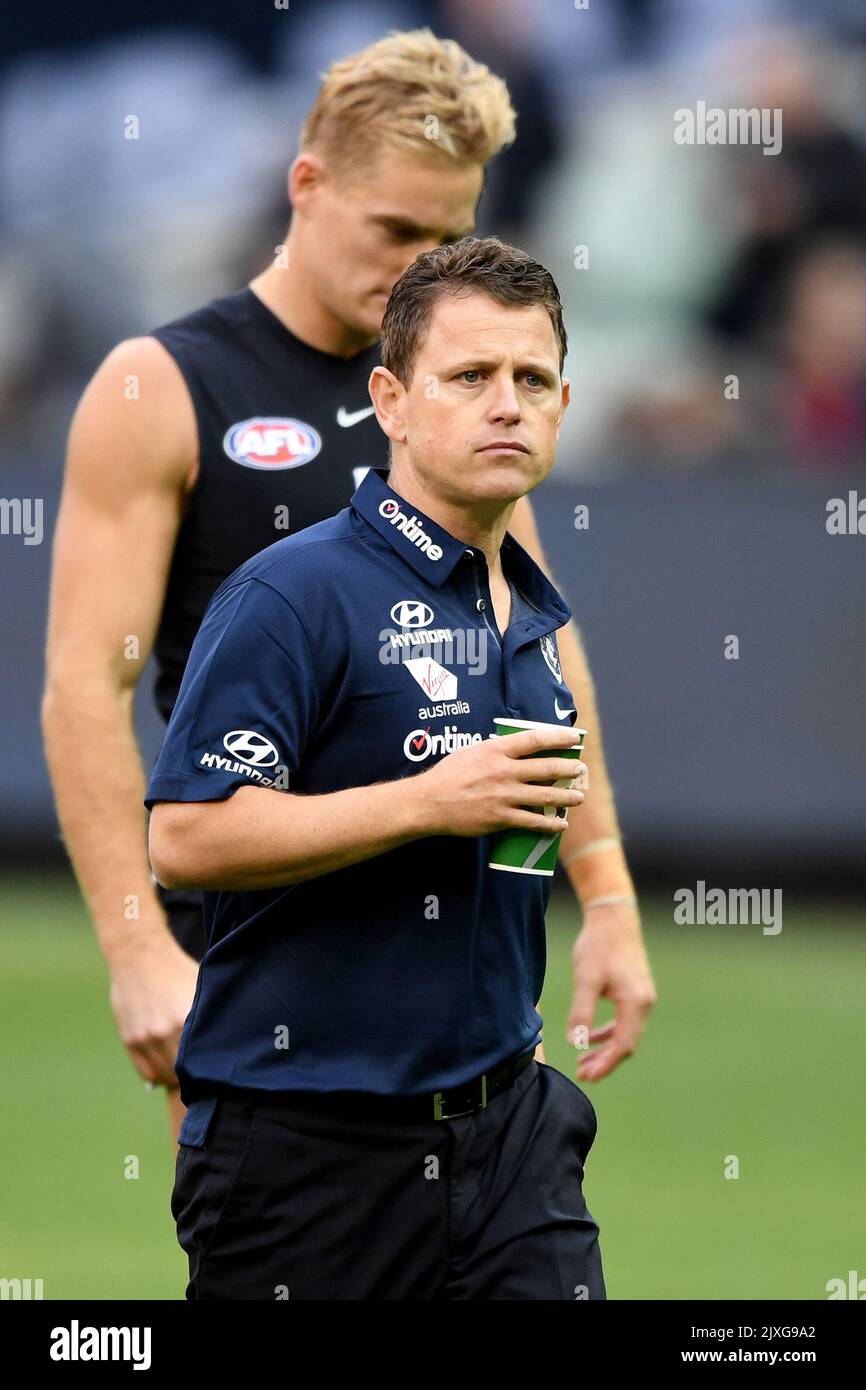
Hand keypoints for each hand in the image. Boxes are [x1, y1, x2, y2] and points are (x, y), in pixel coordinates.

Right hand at [108, 927, 199, 1086]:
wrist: (140, 957)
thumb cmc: (176, 971)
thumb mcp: (200, 989)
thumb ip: (209, 1015)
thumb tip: (227, 1040)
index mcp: (188, 1019)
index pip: (202, 1062)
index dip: (208, 1071)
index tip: (213, 1072)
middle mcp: (167, 1032)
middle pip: (183, 1074)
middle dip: (192, 1077)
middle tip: (200, 1075)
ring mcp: (146, 1038)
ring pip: (163, 1076)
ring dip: (173, 1079)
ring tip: (182, 1074)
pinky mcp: (131, 1040)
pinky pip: (145, 1071)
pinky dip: (155, 1075)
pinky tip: (164, 1069)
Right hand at [420, 725, 585, 837]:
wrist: (430, 803)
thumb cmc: (448, 775)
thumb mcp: (471, 752)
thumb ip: (495, 750)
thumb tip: (515, 749)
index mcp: (496, 750)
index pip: (535, 739)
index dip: (558, 737)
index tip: (574, 737)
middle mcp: (504, 771)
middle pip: (547, 767)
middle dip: (569, 769)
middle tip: (580, 770)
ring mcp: (504, 795)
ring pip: (546, 796)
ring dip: (567, 797)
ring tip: (578, 797)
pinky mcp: (501, 818)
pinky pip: (533, 821)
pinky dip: (551, 824)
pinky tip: (561, 824)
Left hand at [565, 901, 655, 1082]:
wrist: (613, 918)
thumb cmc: (598, 947)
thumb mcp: (585, 980)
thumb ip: (581, 1013)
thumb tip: (575, 1043)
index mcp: (635, 1003)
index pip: (623, 1045)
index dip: (605, 1064)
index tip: (588, 1076)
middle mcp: (644, 1003)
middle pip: (627, 1043)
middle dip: (605, 1061)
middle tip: (582, 1074)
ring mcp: (642, 997)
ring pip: (626, 1033)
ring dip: (606, 1048)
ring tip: (583, 1061)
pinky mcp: (635, 991)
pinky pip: (625, 1021)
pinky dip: (609, 1032)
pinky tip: (591, 1037)